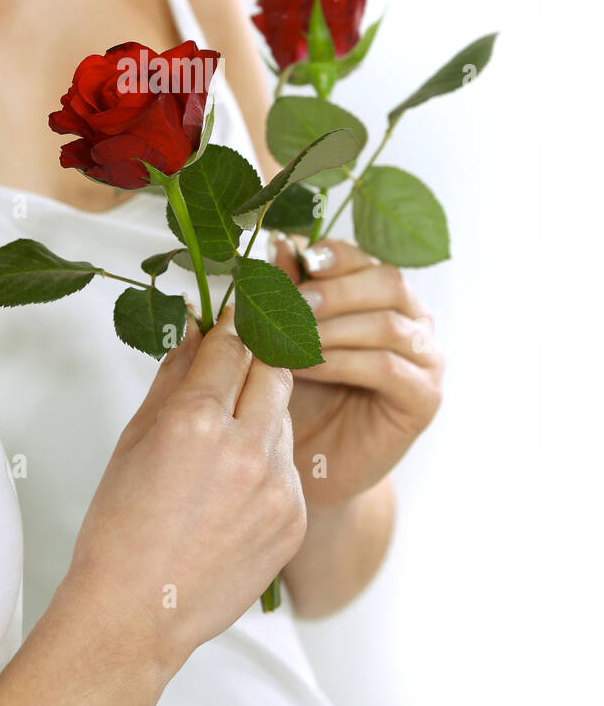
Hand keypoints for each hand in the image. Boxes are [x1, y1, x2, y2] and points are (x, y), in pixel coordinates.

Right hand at [62, 306, 305, 678]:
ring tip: (225, 436)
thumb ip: (174, 376)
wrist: (136, 615)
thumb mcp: (134, 438)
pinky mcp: (295, 518)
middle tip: (250, 344)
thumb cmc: (120, 530)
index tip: (241, 305)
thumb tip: (195, 330)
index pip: (232, 344)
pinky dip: (268, 461)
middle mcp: (244, 448)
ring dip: (262, 410)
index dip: (235, 321)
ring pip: (283, 418)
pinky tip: (233, 485)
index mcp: (195, 421)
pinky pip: (288, 467)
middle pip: (274, 369)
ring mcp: (277, 487)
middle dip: (261, 353)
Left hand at [270, 236, 443, 507]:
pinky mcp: (424, 397)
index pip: (367, 258)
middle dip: (334, 290)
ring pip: (387, 324)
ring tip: (289, 340)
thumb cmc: (298, 392)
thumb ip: (288, 291)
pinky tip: (305, 368)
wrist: (312, 463)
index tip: (298, 261)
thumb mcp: (288, 335)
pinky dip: (341, 362)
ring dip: (332, 328)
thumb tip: (278, 242)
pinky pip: (387, 367)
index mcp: (382, 294)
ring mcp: (425, 358)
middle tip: (291, 305)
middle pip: (387, 282)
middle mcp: (414, 319)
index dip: (333, 255)